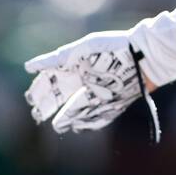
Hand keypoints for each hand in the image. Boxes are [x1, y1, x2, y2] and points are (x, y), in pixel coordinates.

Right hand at [24, 30, 158, 137]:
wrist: (146, 55)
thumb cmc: (115, 47)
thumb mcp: (84, 48)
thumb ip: (59, 58)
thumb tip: (29, 66)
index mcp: (77, 64)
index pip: (53, 79)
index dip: (41, 89)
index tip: (31, 98)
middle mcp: (86, 79)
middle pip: (62, 95)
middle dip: (48, 105)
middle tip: (36, 115)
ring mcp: (100, 91)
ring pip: (78, 107)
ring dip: (67, 116)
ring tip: (56, 125)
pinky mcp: (114, 102)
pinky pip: (98, 115)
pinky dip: (88, 122)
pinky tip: (77, 127)